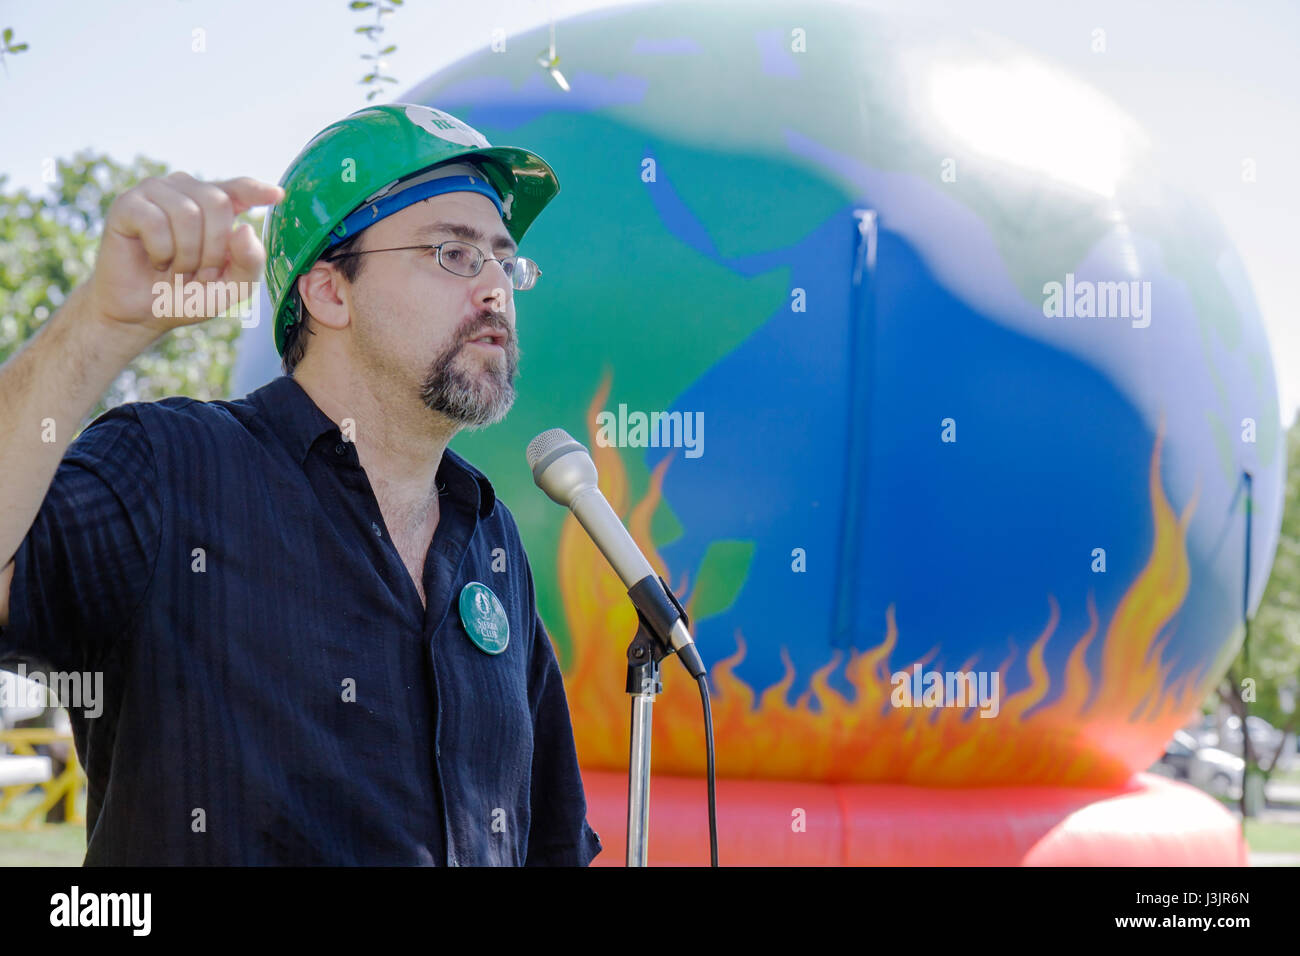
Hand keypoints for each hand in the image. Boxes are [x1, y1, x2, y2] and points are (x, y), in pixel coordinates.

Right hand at [89, 171, 282, 334]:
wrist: (142, 312)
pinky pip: (155, 222)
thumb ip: (249, 263)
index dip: (256, 189)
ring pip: (187, 213)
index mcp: (215, 205)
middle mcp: (186, 190)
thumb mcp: (231, 286)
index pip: (239, 188)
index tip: (277, 195)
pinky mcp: (127, 205)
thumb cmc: (188, 294)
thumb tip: (244, 228)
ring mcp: (155, 193)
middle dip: (214, 248)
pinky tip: (156, 260)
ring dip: (187, 254)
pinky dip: (162, 251)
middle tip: (200, 272)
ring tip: (177, 269)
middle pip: (217, 203)